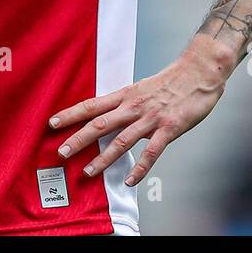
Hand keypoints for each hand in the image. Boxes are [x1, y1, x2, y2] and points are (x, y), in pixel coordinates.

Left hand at [47, 36, 239, 186]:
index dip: (71, 114)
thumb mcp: (141, 88)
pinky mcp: (169, 128)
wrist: (199, 71)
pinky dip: (140, 168)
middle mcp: (134, 106)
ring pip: (122, 141)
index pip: (92, 105)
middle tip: (60, 152)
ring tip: (88, 171)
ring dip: (103, 158)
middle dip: (78, 139)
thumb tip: (110, 117)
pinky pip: (152, 151)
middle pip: (100, 123)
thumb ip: (126, 104)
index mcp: (125, 95)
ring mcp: (151, 118)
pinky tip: (131, 181)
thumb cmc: (172, 81)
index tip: (52, 123)